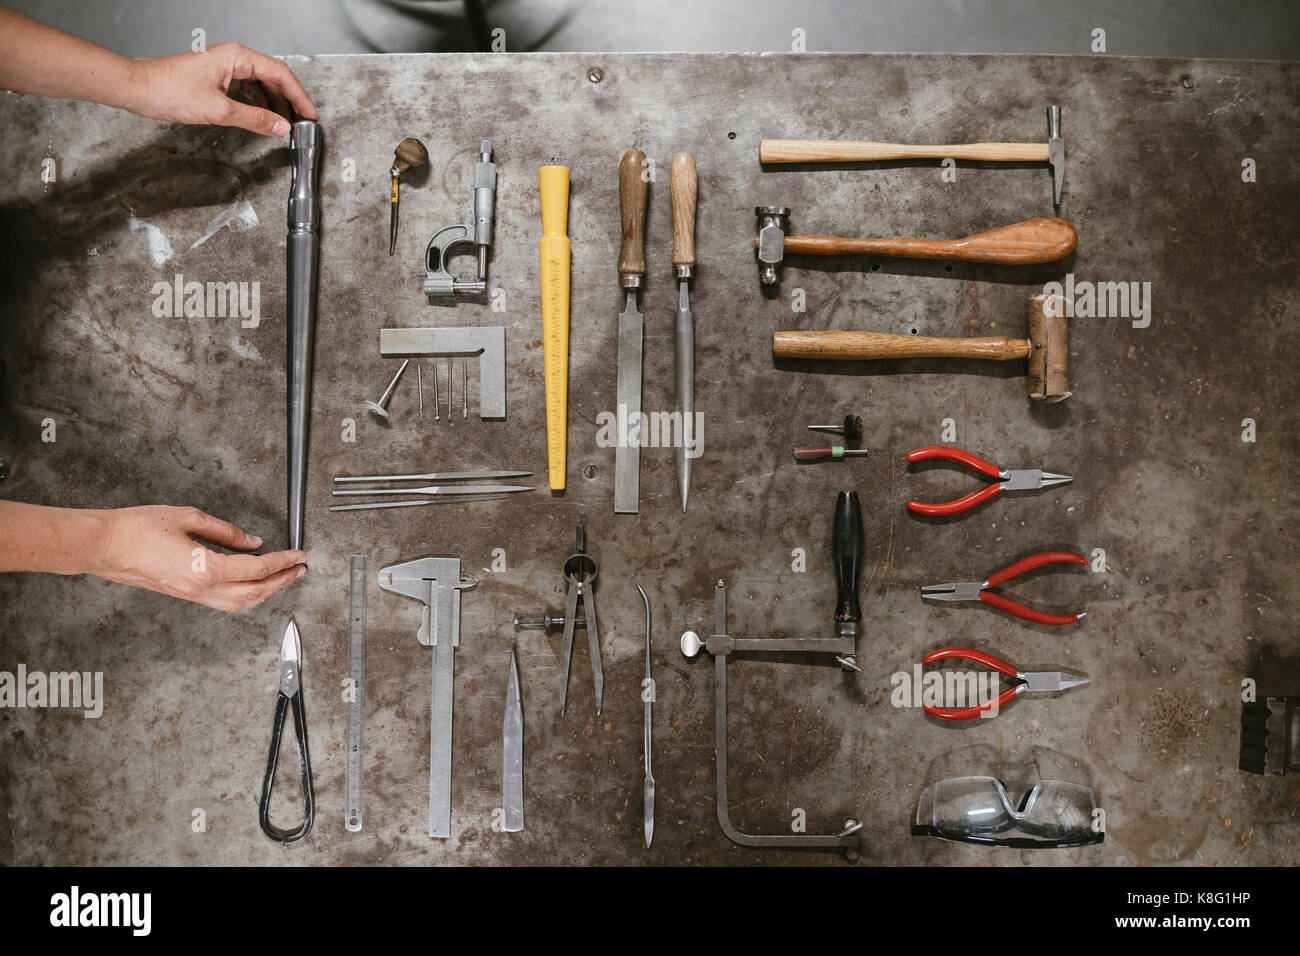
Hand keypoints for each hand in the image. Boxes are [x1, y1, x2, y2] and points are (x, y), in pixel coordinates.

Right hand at [93, 505, 306, 611]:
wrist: (102, 546)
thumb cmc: (137, 528)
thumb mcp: (189, 517)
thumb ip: (225, 531)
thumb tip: (251, 541)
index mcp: (206, 569)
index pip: (257, 569)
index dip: (283, 561)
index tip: (299, 554)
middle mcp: (201, 589)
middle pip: (255, 592)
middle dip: (282, 580)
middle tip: (300, 568)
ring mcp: (192, 596)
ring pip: (240, 603)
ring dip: (265, 592)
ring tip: (283, 577)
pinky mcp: (184, 595)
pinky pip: (224, 602)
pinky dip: (245, 595)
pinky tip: (251, 583)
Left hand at [127, 41, 317, 135]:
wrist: (140, 89)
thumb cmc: (170, 91)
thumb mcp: (220, 111)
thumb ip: (256, 119)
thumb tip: (281, 127)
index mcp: (238, 57)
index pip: (281, 74)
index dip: (299, 96)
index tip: (310, 115)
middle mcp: (234, 58)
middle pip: (273, 78)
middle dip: (289, 101)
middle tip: (301, 122)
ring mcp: (225, 67)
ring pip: (261, 84)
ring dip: (274, 104)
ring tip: (284, 124)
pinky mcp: (217, 78)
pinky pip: (247, 89)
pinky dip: (258, 104)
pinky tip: (263, 117)